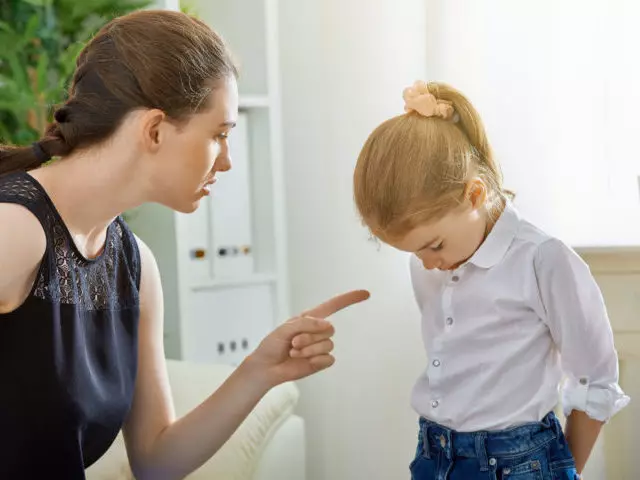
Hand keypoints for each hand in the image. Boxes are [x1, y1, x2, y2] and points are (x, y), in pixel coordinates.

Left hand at [243, 290, 369, 387]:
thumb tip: (327, 325)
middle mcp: (317, 331)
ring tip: (294, 352)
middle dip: (310, 336)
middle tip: (293, 343)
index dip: (349, 299)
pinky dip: (316, 361)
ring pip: (328, 345)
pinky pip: (329, 359)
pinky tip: (304, 362)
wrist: (266, 367)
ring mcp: (320, 347)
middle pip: (329, 329)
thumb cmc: (272, 345)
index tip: (365, 294)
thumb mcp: (285, 329)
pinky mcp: (320, 361)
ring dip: (309, 349)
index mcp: (309, 318)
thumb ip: (305, 324)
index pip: (333, 305)